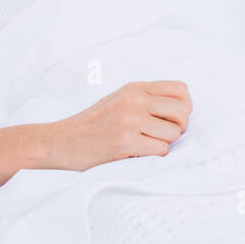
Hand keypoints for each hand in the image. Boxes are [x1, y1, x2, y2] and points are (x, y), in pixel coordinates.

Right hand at [50, 80, 191, 171]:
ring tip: (144, 145)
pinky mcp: (124, 142)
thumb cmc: (93, 126)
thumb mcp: (119, 100)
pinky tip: (136, 154)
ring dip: (164, 144)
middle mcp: (134, 100)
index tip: (173, 120)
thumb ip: (146, 99)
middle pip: (183, 111)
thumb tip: (183, 109)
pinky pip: (160, 150)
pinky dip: (154, 156)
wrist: (59, 142)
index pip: (181, 89)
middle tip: (164, 136)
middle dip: (179, 127)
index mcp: (135, 88)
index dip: (185, 107)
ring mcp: (129, 120)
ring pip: (173, 134)